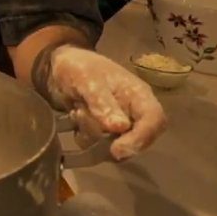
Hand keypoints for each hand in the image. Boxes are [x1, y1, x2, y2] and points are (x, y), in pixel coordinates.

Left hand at [43, 45, 166, 159]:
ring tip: (77, 110)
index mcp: (139, 96)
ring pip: (114, 146)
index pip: (155, 121)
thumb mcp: (89, 81)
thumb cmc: (80, 67)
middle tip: (83, 117)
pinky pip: (97, 147)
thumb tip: (120, 128)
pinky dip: (83, 135)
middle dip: (108, 136)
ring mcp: (119, 125)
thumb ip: (103, 103)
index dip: (141, 138)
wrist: (61, 66)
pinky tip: (74, 117)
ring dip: (91, 132)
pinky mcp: (103, 133)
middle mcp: (134, 114)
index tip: (117, 149)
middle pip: (137, 140)